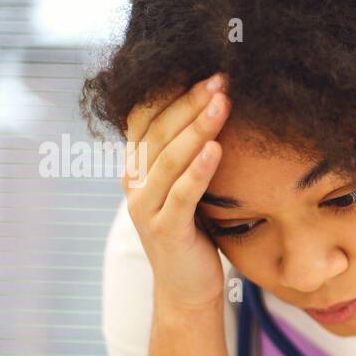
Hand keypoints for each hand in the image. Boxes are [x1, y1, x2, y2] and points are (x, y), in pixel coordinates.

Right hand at [122, 73, 231, 312]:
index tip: (202, 67)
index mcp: (137, 166)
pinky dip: (198, 170)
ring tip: (222, 103)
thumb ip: (188, 152)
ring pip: (168, 159)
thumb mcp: (188, 185)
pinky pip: (180, 195)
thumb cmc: (195, 231)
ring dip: (196, 128)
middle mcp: (134, 183)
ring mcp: (144, 207)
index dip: (170, 91)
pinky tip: (216, 150)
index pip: (146, 117)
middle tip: (220, 78)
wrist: (188, 288)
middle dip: (189, 101)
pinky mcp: (164, 230)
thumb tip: (217, 105)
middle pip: (159, 132)